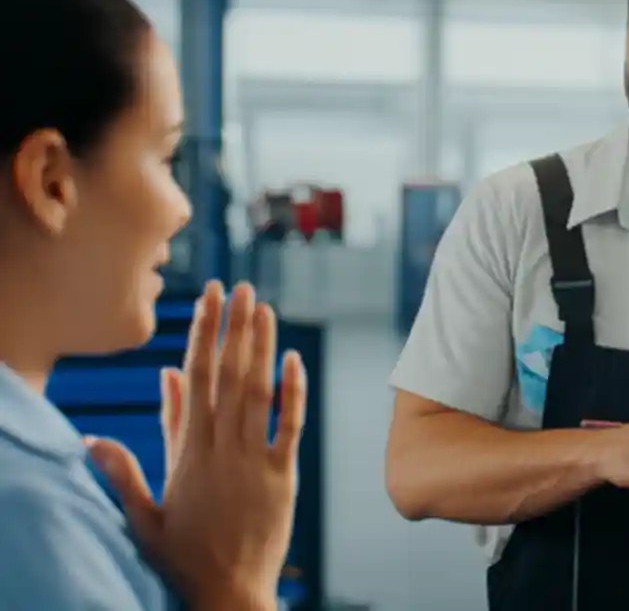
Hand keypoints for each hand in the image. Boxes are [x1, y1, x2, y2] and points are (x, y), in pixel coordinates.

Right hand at [87, 281, 307, 610]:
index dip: (200, 336)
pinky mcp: (282, 477)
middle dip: (231, 328)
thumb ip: (125, 470)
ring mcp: (252, 461)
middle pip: (225, 376)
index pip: (193, 381)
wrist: (225, 593)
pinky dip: (292, 391)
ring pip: (256, 392)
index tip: (206, 301)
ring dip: (260, 347)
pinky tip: (294, 358)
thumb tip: (96, 435)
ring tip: (262, 306)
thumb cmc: (183, 555)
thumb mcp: (143, 513)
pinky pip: (289, 426)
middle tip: (237, 286)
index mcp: (185, 454)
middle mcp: (218, 450)